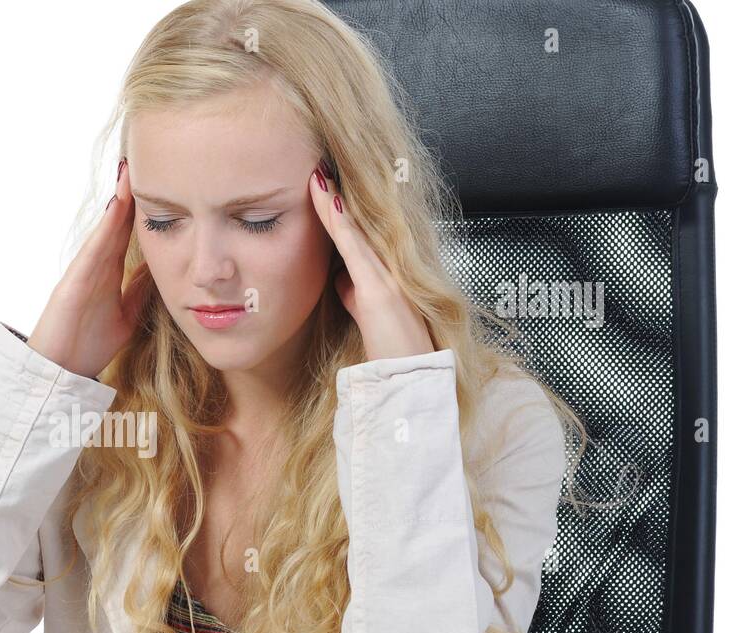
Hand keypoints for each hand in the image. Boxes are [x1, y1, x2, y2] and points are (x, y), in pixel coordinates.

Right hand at [28, 159, 152, 378]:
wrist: (60, 371)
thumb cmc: (86, 345)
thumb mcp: (126, 316)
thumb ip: (139, 293)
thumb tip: (162, 272)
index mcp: (109, 274)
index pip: (129, 235)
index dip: (144, 210)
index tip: (162, 184)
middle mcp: (97, 266)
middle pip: (117, 223)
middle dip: (131, 194)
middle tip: (145, 162)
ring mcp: (83, 271)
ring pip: (105, 228)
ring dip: (119, 199)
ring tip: (131, 170)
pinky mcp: (73, 281)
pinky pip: (93, 248)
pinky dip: (105, 225)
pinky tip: (118, 204)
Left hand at [309, 162, 434, 361]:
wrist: (410, 373)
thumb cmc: (392, 347)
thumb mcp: (367, 313)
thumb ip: (354, 293)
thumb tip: (339, 278)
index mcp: (384, 270)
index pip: (358, 232)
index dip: (340, 207)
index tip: (321, 183)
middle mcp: (388, 265)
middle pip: (359, 222)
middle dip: (339, 193)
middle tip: (320, 163)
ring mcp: (386, 274)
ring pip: (356, 228)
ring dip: (335, 199)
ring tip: (317, 173)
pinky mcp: (380, 288)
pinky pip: (355, 248)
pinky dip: (340, 223)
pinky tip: (327, 200)